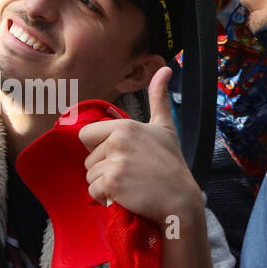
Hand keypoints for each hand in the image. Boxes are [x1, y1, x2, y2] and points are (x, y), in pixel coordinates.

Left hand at [79, 66, 198, 224]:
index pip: (86, 135)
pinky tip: (126, 196)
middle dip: (104, 169)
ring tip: (130, 185)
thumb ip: (159, 98)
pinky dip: (106, 199)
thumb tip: (165, 68)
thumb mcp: (165, 127)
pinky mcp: (112, 184)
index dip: (100, 148)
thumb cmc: (170, 164)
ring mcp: (114, 162)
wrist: (180, 199)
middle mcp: (117, 141)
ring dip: (105, 185)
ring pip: (90, 176)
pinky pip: (93, 192)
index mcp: (124, 126)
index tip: (122, 156)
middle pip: (88, 159)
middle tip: (131, 173)